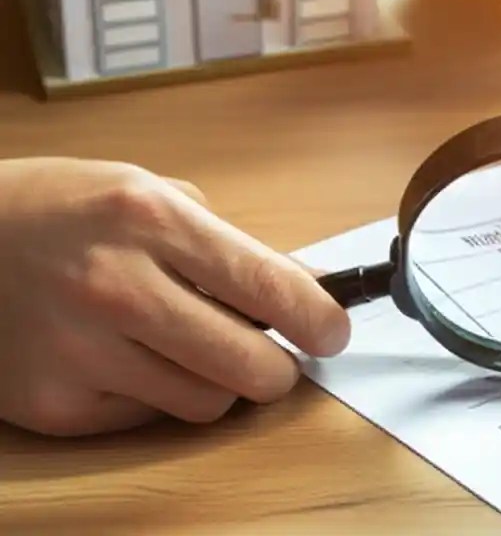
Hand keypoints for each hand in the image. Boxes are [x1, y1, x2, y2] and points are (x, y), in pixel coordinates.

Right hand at [0, 158, 349, 436]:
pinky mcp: (54, 404)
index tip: (333, 331)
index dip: (320, 319)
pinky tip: (127, 357)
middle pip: (250, 366)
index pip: (270, 286)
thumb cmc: (65, 210)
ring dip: (217, 382)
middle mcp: (116, 286)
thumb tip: (308, 291)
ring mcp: (80, 351)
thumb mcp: (151, 194)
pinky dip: (155, 395)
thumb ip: (231, 244)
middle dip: (279, 367)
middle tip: (273, 355)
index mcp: (151, 219)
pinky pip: (148, 419)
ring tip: (188, 347)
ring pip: (207, 403)